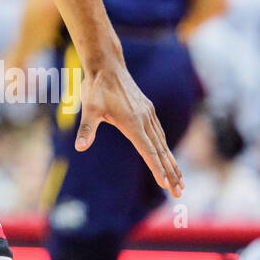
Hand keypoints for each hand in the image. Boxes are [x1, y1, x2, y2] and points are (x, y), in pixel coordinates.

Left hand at [76, 59, 184, 196]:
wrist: (107, 66)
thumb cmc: (96, 88)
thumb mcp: (89, 109)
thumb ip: (87, 129)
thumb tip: (79, 147)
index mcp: (132, 122)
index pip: (147, 150)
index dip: (156, 168)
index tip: (166, 185)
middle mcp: (144, 119)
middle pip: (160, 151)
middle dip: (171, 173)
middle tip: (179, 193)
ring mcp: (148, 114)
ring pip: (163, 143)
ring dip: (171, 163)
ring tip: (180, 180)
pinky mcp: (147, 109)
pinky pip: (159, 132)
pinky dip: (165, 148)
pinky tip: (167, 155)